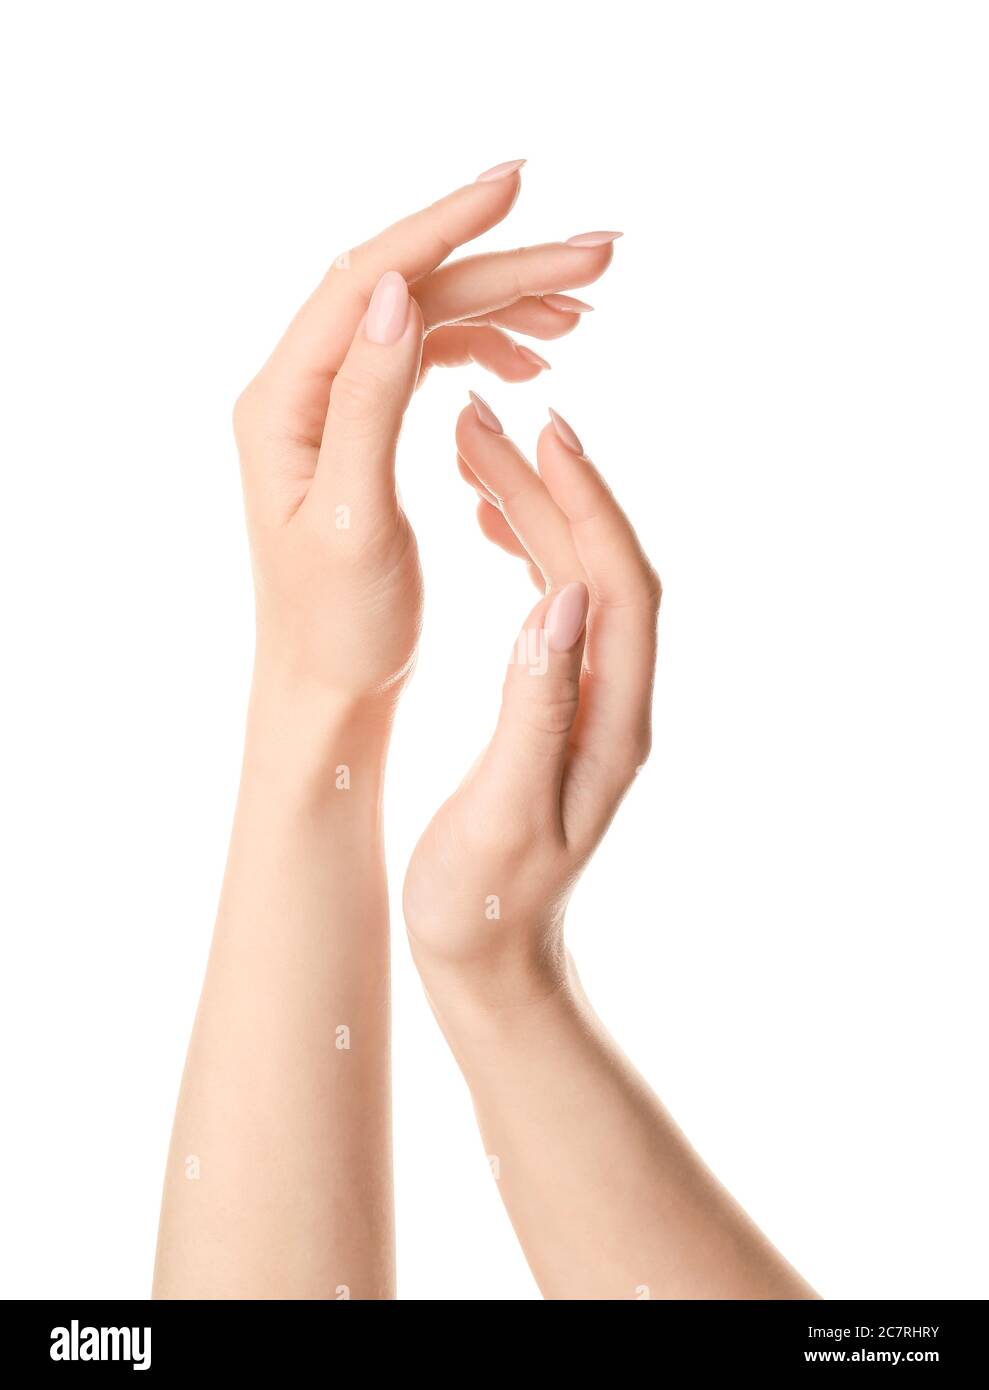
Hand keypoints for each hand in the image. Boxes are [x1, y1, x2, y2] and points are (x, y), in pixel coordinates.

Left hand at [231, 162, 619, 715]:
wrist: (326, 690)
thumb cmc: (334, 629)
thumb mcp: (348, 519)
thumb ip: (364, 404)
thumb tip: (390, 291)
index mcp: (283, 403)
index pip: (365, 282)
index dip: (444, 227)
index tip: (519, 186)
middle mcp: (301, 390)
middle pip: (407, 293)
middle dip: (503, 266)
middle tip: (598, 258)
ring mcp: (332, 407)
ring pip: (424, 321)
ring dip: (503, 306)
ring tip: (581, 315)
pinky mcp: (362, 430)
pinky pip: (426, 361)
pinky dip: (483, 348)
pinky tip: (531, 360)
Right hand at [403, 400, 660, 998]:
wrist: (490, 959)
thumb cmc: (485, 902)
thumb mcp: (506, 811)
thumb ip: (537, 705)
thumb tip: (564, 594)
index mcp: (612, 723)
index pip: (622, 587)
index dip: (591, 505)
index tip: (548, 435)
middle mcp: (616, 702)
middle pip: (600, 567)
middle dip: (550, 487)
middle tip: (485, 422)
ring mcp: (592, 702)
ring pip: (576, 577)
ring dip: (533, 510)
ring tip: (475, 450)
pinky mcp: (561, 706)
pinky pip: (556, 606)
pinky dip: (525, 552)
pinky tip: (488, 519)